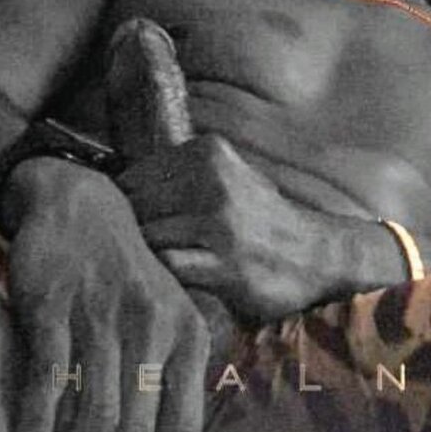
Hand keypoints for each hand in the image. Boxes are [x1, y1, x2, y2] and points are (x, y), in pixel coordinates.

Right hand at [4, 156, 210, 431]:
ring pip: (93, 414)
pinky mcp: (56, 304)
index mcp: (188, 338)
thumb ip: (170, 380)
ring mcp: (103, 316)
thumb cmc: (124, 278)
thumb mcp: (166, 320)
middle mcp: (153, 328)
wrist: (80, 205)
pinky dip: (35, 429)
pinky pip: (48, 378)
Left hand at [115, 133, 325, 320]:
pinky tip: (172, 278)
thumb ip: (178, 176)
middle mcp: (213, 180)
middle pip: (134, 205)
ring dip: (144, 254)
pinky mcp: (225, 262)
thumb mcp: (226, 177)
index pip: (134, 176)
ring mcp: (220, 221)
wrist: (318, 254)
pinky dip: (162, 272)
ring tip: (153, 265)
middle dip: (129, 229)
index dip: (123, 204)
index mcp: (208, 153)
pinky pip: (168, 264)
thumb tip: (112, 186)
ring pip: (146, 234)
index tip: (128, 223)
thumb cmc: (260, 220)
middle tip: (134, 249)